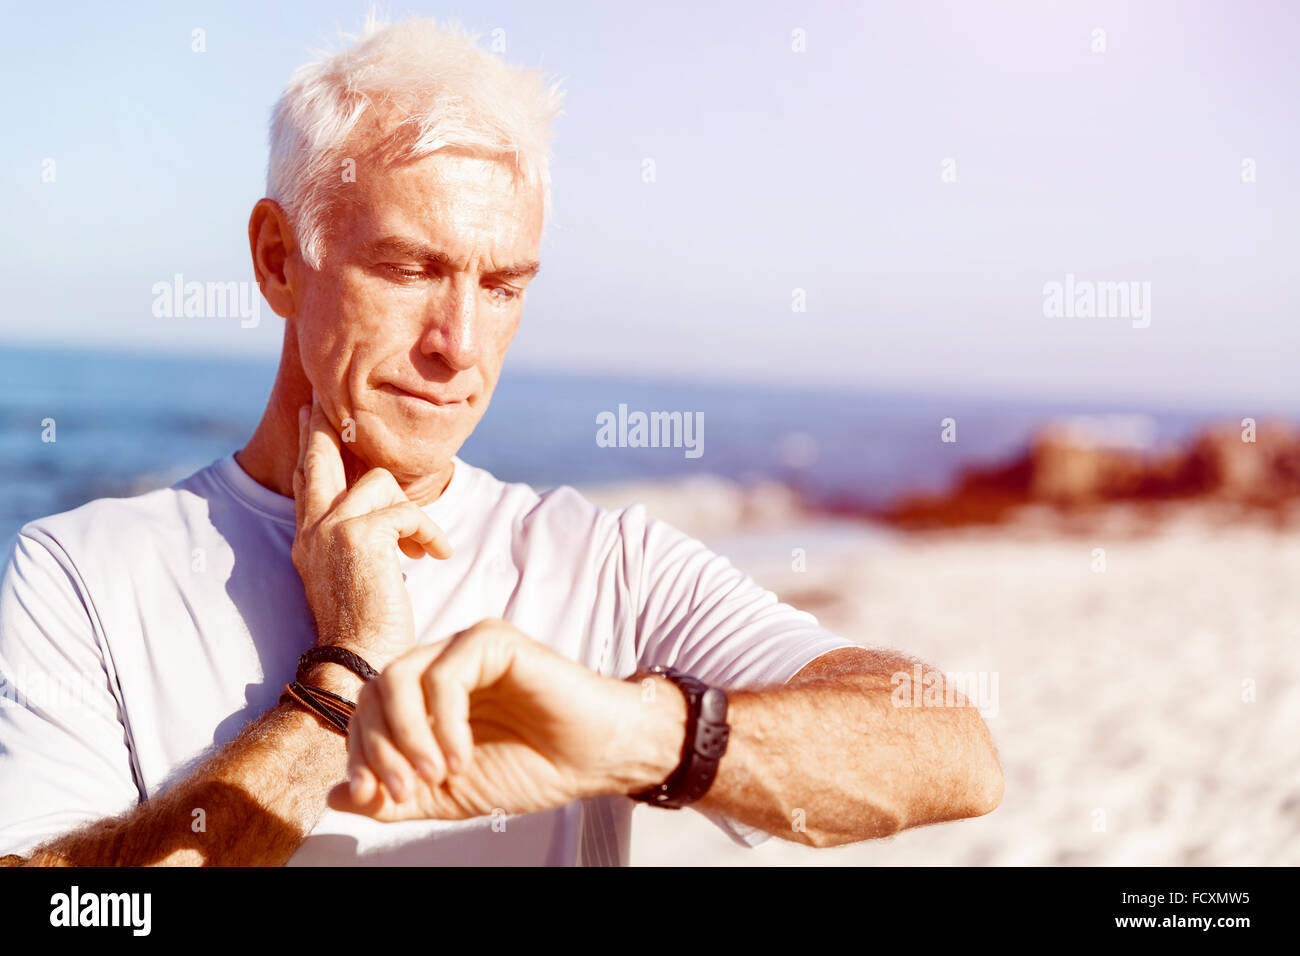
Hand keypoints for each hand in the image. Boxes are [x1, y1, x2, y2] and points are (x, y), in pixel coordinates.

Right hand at [291, 395, 452, 671]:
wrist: (357, 664)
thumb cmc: (367, 631)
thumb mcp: (353, 577)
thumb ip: (356, 541)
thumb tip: (382, 517)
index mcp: (308, 539)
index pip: (308, 480)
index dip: (312, 447)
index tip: (313, 415)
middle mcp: (312, 529)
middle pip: (321, 458)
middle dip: (326, 428)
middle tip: (326, 404)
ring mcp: (331, 529)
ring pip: (380, 481)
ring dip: (412, 513)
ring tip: (424, 547)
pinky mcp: (360, 535)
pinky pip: (407, 510)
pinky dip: (429, 532)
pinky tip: (437, 555)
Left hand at [326, 618, 688, 817]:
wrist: (595, 758)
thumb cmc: (533, 766)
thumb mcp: (449, 795)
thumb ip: (394, 795)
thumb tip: (336, 794)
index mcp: (424, 696)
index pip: (365, 711)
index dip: (361, 755)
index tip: (379, 798)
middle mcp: (439, 663)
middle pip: (373, 691)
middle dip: (379, 749)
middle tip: (406, 791)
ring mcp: (465, 648)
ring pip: (398, 677)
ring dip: (406, 736)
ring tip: (435, 775)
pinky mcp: (494, 640)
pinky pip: (444, 675)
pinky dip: (443, 722)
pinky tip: (462, 755)